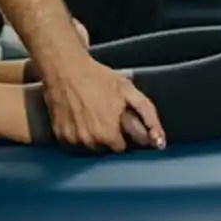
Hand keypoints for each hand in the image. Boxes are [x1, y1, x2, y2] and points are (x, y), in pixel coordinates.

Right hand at [40, 51, 165, 152]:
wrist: (66, 70)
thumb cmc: (100, 79)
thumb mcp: (130, 92)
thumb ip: (148, 117)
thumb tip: (160, 142)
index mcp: (110, 135)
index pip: (122, 149)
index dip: (124, 136)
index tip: (122, 124)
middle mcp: (90, 143)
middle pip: (106, 150)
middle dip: (109, 138)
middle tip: (106, 117)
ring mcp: (73, 141)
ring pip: (89, 149)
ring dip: (93, 139)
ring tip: (92, 117)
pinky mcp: (60, 137)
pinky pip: (73, 144)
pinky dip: (78, 136)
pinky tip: (80, 119)